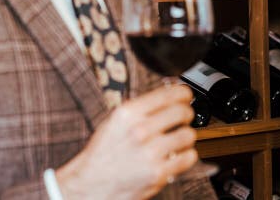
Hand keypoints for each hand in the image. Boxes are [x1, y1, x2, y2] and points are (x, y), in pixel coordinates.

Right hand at [56, 84, 197, 199]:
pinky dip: (186, 156)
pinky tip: (176, 155)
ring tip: (177, 139)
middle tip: (184, 118)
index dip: (183, 93)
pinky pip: (188, 158)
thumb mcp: (115, 121)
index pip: (169, 94)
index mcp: (128, 114)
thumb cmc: (103, 154)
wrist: (90, 186)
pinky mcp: (158, 173)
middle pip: (182, 112)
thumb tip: (168, 96)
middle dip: (187, 114)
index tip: (185, 96)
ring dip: (186, 136)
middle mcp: (139, 131)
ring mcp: (150, 153)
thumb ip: (140, 108)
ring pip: (188, 135)